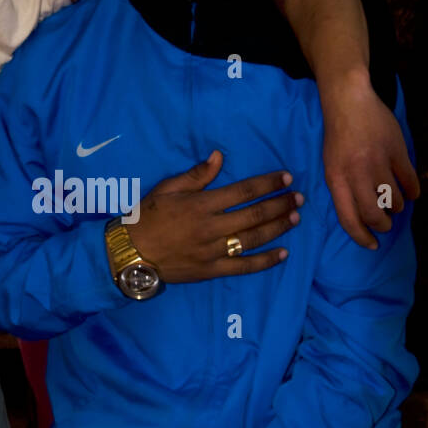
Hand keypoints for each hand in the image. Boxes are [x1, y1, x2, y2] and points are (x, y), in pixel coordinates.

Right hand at [124, 152, 302, 282]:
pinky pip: (243, 267)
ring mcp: (213, 251)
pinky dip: (265, 261)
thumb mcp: (167, 189)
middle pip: (254, 214)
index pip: (244, 191)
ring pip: (253, 239)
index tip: (286, 177)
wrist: (129, 254)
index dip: (268, 183)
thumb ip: (196, 175)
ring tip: (295, 218)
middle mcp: (211, 227)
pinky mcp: (211, 271)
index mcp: (202, 204)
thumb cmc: (146, 217)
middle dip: (279, 204)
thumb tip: (219, 156)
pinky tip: (283, 253)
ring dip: (277, 228)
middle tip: (298, 198)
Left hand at [322, 72, 419, 248]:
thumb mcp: (331, 165)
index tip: (372, 244)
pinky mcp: (397, 151)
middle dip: (382, 225)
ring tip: (394, 203)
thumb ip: (343, 189)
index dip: (362, 237)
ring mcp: (378, 162)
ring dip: (397, 207)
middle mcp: (357, 174)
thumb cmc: (338, 136)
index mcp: (336, 179)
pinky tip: (411, 193)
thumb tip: (360, 216)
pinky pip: (410, 181)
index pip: (349, 219)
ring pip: (394, 200)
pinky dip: (413, 192)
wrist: (349, 102)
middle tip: (385, 223)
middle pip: (374, 214)